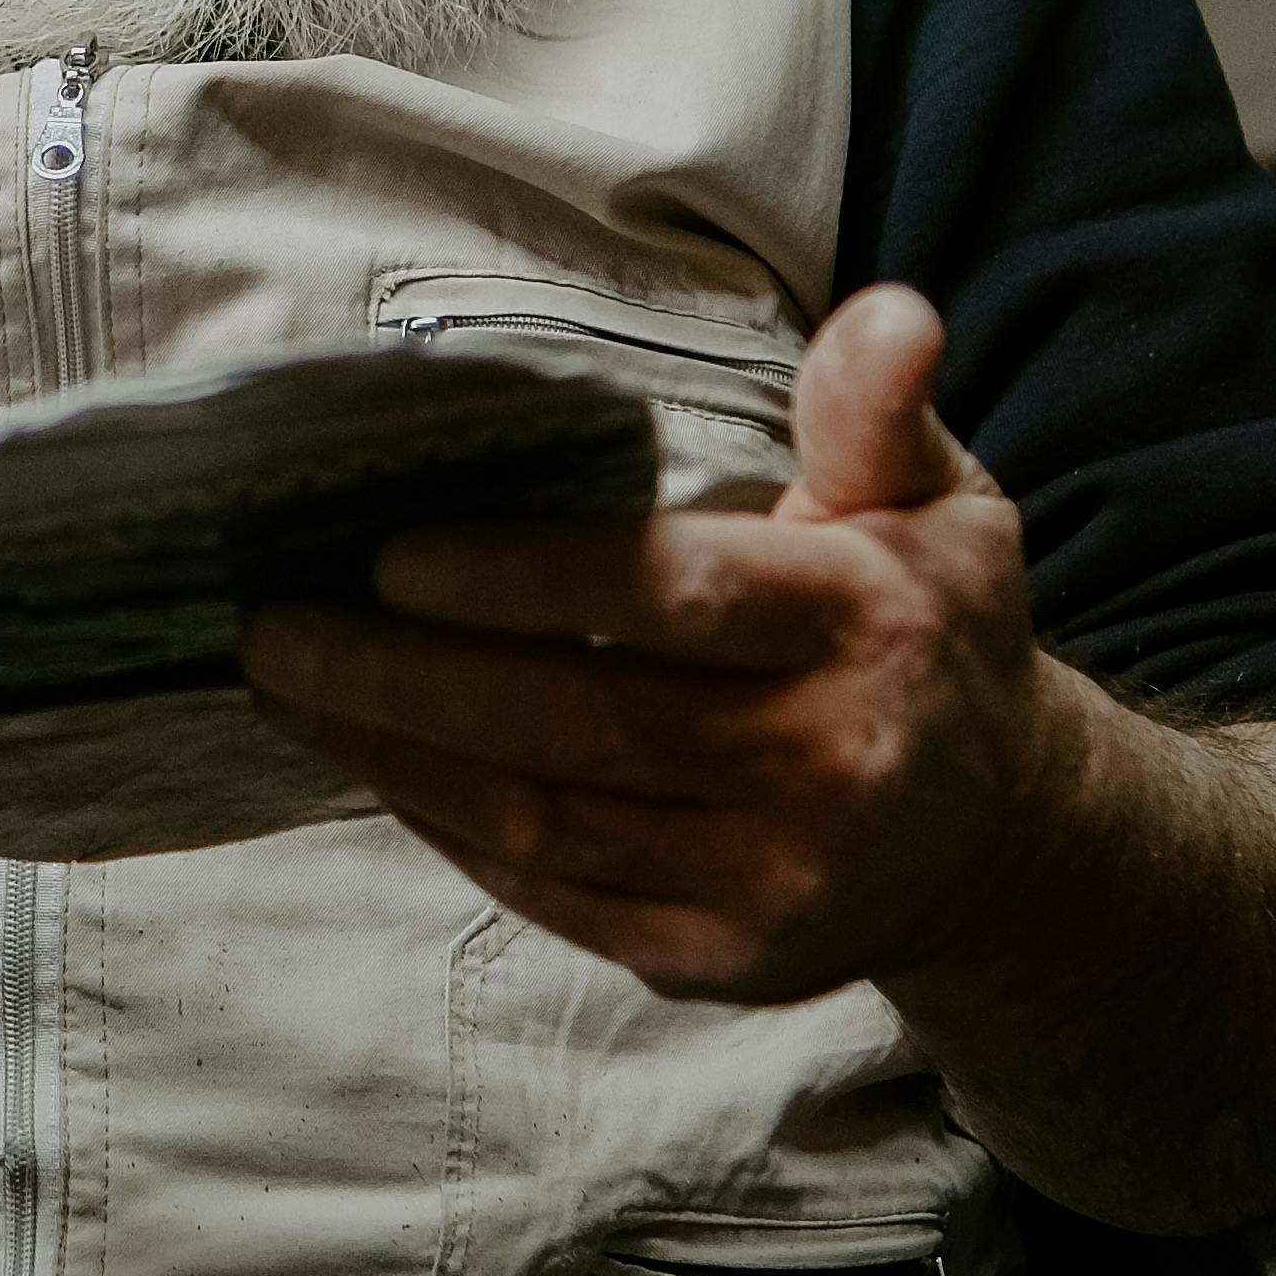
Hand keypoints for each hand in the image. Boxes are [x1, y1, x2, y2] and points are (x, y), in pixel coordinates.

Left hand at [241, 285, 1074, 1007]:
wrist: (1002, 842)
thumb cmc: (930, 633)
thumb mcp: (935, 502)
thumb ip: (873, 413)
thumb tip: (886, 312)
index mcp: (872, 627)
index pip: (675, 599)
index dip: (526, 582)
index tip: (390, 554)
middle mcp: (831, 765)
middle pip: (579, 723)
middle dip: (403, 678)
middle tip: (273, 627)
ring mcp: (776, 883)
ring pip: (545, 822)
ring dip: (394, 758)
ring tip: (291, 690)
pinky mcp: (724, 962)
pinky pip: (556, 898)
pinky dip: (450, 833)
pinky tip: (379, 767)